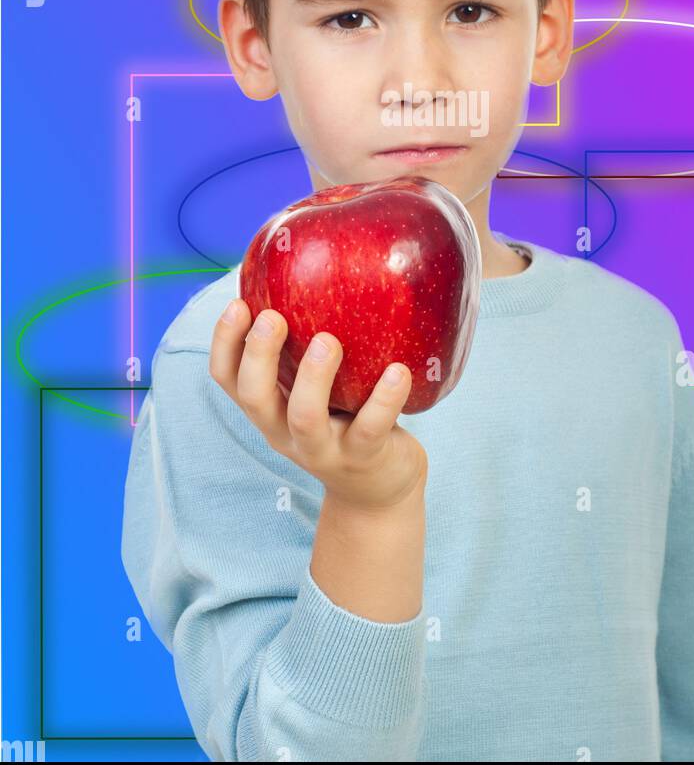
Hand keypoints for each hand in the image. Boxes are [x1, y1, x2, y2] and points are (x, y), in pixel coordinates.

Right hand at [209, 299, 428, 511]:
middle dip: (258, 356)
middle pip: (254, 398)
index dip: (223, 343)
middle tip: (272, 317)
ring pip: (305, 418)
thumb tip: (313, 271)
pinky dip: (384, 399)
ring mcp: (324, 449)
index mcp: (270, 409)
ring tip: (328, 341)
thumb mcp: (318, 391)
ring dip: (313, 377)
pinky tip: (398, 370)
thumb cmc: (346, 421)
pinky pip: (370, 429)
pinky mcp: (364, 458)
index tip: (238, 303)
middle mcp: (286, 432)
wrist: (377, 493)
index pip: (226, 379)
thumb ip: (308, 349)